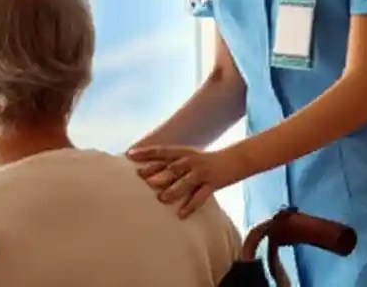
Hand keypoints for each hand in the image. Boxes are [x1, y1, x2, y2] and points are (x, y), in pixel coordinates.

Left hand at [126, 145, 248, 218]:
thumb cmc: (206, 161)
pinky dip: (190, 206)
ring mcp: (202, 172)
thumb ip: (171, 162)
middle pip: (171, 166)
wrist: (236, 159)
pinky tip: (181, 215)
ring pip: (185, 181)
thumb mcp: (188, 156)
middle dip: (156, 171)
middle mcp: (191, 161)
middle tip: (141, 177)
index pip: (161, 151)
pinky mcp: (213, 183)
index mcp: (183, 152)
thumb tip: (147, 171)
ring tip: (162, 198)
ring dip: (173, 189)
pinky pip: (200, 196)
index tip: (130, 154)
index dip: (146, 152)